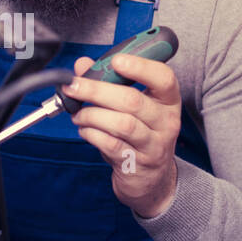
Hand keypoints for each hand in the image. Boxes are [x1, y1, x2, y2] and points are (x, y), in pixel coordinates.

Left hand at [62, 53, 181, 218]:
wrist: (151, 180)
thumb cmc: (140, 136)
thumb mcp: (131, 107)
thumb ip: (108, 82)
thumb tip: (83, 65)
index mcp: (167, 101)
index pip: (164, 79)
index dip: (141, 67)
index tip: (116, 61)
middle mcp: (166, 122)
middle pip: (133, 101)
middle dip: (97, 91)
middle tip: (74, 87)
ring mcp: (153, 145)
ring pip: (122, 124)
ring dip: (92, 115)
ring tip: (79, 114)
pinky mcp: (137, 164)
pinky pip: (112, 145)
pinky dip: (92, 134)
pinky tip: (85, 130)